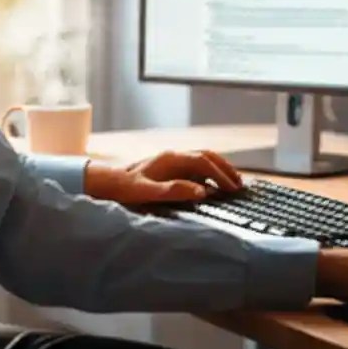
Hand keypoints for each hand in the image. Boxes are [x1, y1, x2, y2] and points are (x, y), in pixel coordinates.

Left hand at [83, 150, 245, 204]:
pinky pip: (195, 165)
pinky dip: (209, 172)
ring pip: (202, 158)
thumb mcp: (147, 193)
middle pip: (207, 156)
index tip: (233, 189)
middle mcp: (173, 156)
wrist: (107, 182)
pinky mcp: (169, 166)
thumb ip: (174, 191)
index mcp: (171, 159)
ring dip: (219, 168)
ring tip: (232, 183)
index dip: (221, 175)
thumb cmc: (125, 189)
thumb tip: (202, 192)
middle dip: (225, 168)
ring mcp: (171, 160)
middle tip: (240, 184)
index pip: (203, 162)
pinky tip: (212, 185)